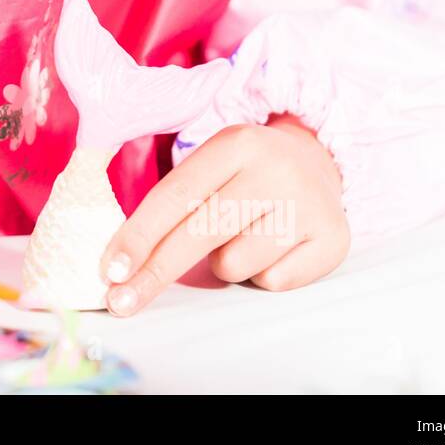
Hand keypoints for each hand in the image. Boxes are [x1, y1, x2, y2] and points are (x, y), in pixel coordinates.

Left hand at [99, 116, 349, 314]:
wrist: (317, 164)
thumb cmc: (244, 176)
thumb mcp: (210, 167)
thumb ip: (173, 204)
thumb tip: (121, 264)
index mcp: (236, 143)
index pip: (176, 196)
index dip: (139, 236)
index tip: (110, 271)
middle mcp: (276, 169)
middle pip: (200, 233)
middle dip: (154, 272)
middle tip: (121, 301)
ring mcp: (309, 205)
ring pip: (235, 264)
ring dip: (225, 264)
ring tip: (244, 236)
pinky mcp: (333, 239)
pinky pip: (272, 282)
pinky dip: (262, 274)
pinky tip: (275, 247)